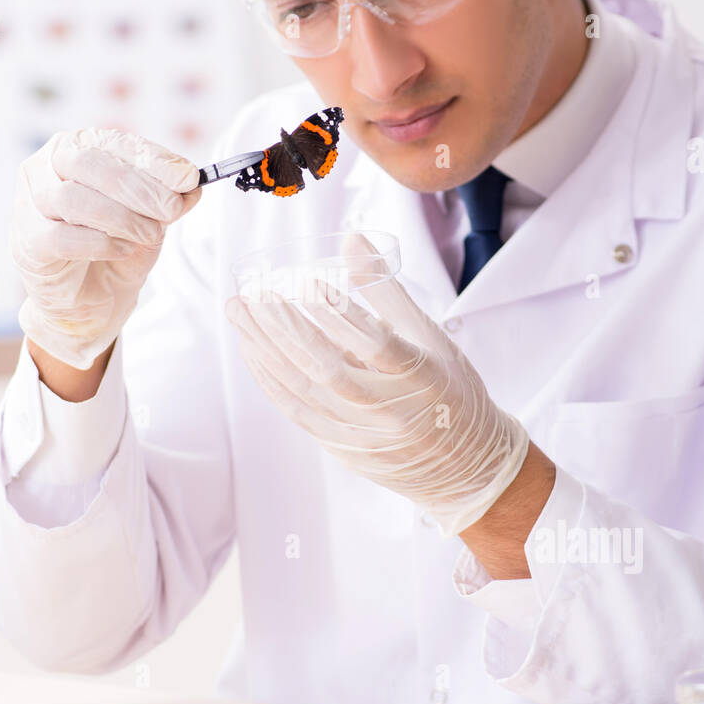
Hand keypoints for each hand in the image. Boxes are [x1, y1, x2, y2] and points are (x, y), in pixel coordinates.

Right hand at [12, 128, 199, 369]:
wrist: (90, 298)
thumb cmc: (115, 247)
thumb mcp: (151, 217)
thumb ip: (168, 198)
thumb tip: (191, 183)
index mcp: (75, 147)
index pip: (113, 142)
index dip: (152, 159)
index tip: (188, 178)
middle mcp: (44, 166)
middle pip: (88, 163)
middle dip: (138, 187)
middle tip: (171, 210)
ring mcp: (29, 204)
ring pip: (71, 198)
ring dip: (120, 217)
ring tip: (149, 234)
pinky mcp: (26, 242)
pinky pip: (59, 237)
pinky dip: (98, 242)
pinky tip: (122, 249)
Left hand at [225, 236, 528, 536]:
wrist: (464, 465)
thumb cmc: (450, 390)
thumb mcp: (431, 337)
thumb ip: (387, 291)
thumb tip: (352, 238)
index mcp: (420, 376)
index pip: (375, 343)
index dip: (340, 313)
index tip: (308, 282)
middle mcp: (388, 409)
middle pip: (327, 367)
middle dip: (284, 329)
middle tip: (254, 296)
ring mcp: (361, 432)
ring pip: (303, 388)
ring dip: (265, 348)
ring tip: (240, 313)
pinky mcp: (341, 446)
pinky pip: (296, 410)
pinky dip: (270, 378)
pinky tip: (252, 350)